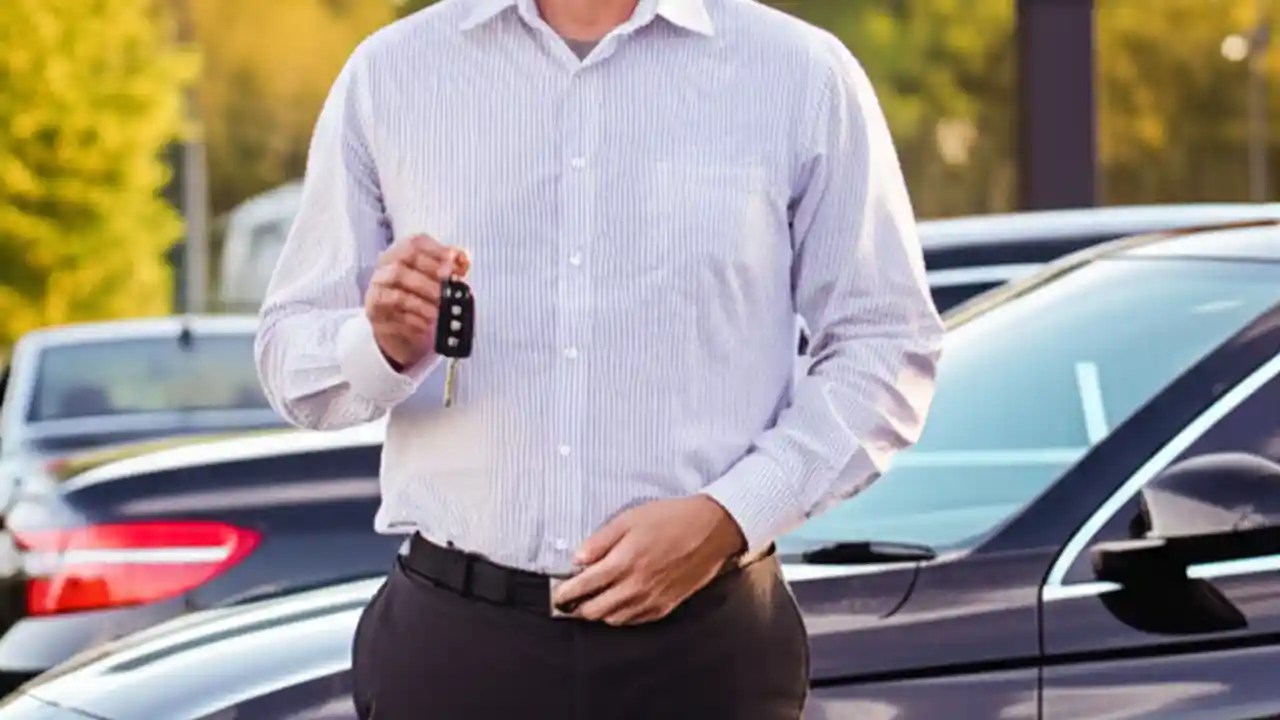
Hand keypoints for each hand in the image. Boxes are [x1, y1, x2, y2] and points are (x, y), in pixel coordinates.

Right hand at [365, 234, 469, 370]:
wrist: (397, 324)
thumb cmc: (417, 295)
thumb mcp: (435, 279)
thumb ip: (450, 267)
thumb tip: (463, 261)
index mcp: (402, 252)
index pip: (415, 243)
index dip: (438, 252)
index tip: (457, 266)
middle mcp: (386, 265)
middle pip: (404, 260)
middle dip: (430, 275)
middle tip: (448, 291)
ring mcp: (378, 286)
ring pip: (397, 285)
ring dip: (422, 301)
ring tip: (439, 312)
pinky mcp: (374, 308)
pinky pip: (392, 310)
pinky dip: (413, 318)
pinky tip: (428, 324)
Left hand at [552, 496, 746, 625]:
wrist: (712, 530)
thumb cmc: (670, 519)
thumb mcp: (630, 518)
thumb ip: (601, 540)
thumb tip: (577, 559)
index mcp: (624, 562)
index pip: (584, 586)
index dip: (566, 592)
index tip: (556, 594)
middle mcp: (635, 587)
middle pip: (595, 610)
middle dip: (578, 607)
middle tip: (569, 600)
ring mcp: (651, 599)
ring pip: (613, 619)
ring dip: (598, 613)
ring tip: (591, 602)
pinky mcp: (665, 606)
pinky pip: (634, 620)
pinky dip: (620, 616)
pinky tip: (617, 605)